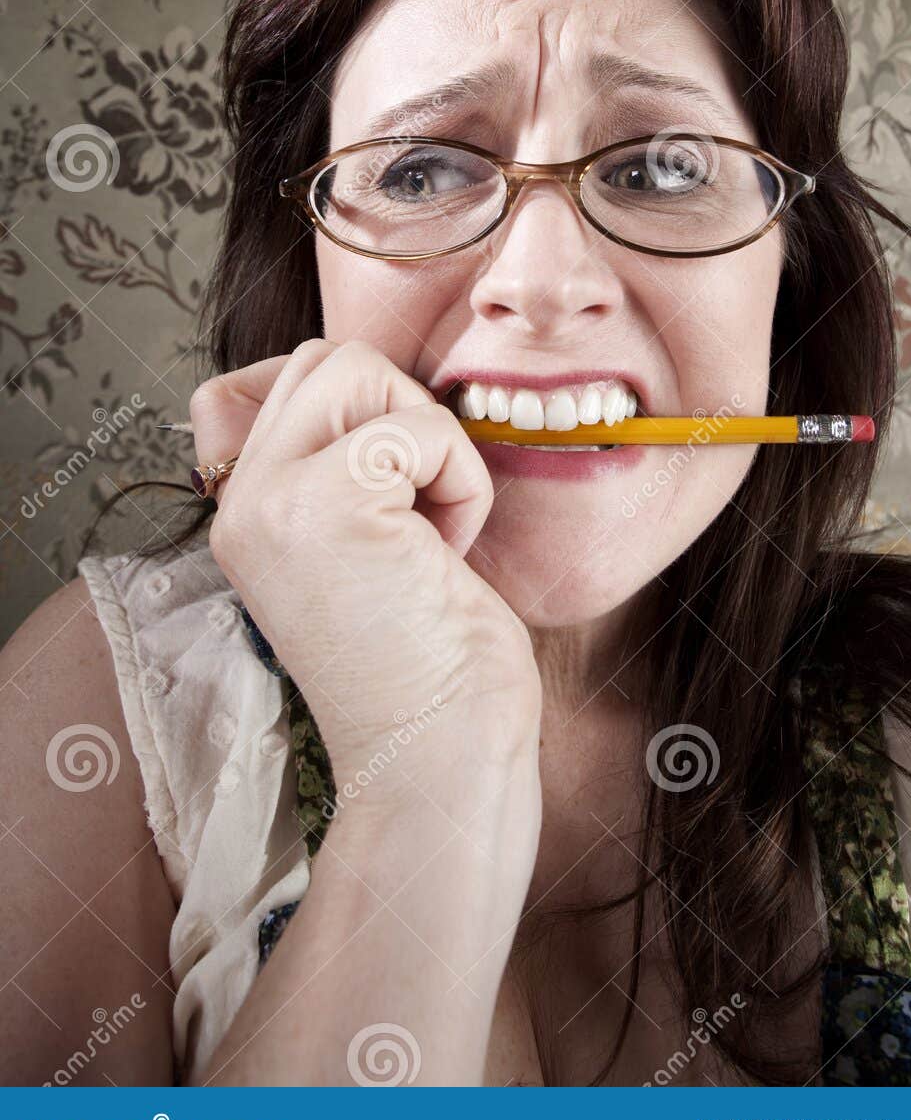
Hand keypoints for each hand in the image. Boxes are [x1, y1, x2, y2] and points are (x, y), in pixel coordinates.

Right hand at [190, 340, 541, 797]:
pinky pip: (419, 427)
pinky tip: (446, 552)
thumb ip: (336, 474)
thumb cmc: (430, 662)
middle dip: (396, 410)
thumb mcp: (361, 549)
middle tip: (418, 504)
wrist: (439, 759)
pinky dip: (459, 479)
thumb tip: (369, 391)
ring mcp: (274, 502)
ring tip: (429, 526)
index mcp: (241, 517)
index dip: (336, 403)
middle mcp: (241, 505)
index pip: (241, 387)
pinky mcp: (330, 504)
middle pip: (318, 360)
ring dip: (426, 436)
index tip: (389, 479)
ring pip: (358, 368)